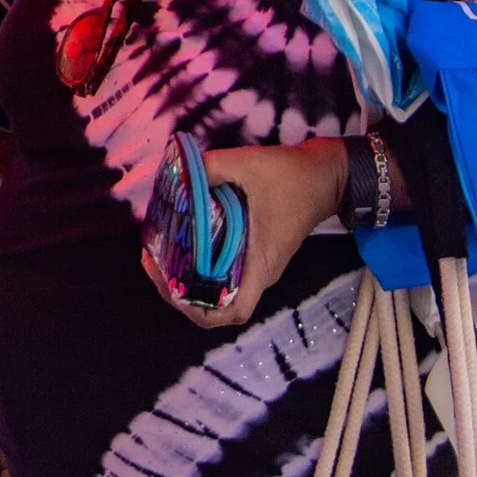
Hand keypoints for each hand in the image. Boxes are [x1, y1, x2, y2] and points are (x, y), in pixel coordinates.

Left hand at [141, 139, 345, 328]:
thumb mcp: (247, 164)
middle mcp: (259, 274)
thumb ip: (210, 168)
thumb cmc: (290, 176)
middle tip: (152, 261)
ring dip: (186, 280)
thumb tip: (176, 173)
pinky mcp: (256, 254)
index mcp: (260, 264)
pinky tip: (181, 241)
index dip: (196, 310)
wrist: (324, 175)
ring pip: (217, 291)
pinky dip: (199, 265)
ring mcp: (258, 266)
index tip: (170, 283)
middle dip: (178, 292)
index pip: (233, 312)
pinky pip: (223, 272)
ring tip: (159, 252)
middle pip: (216, 307)